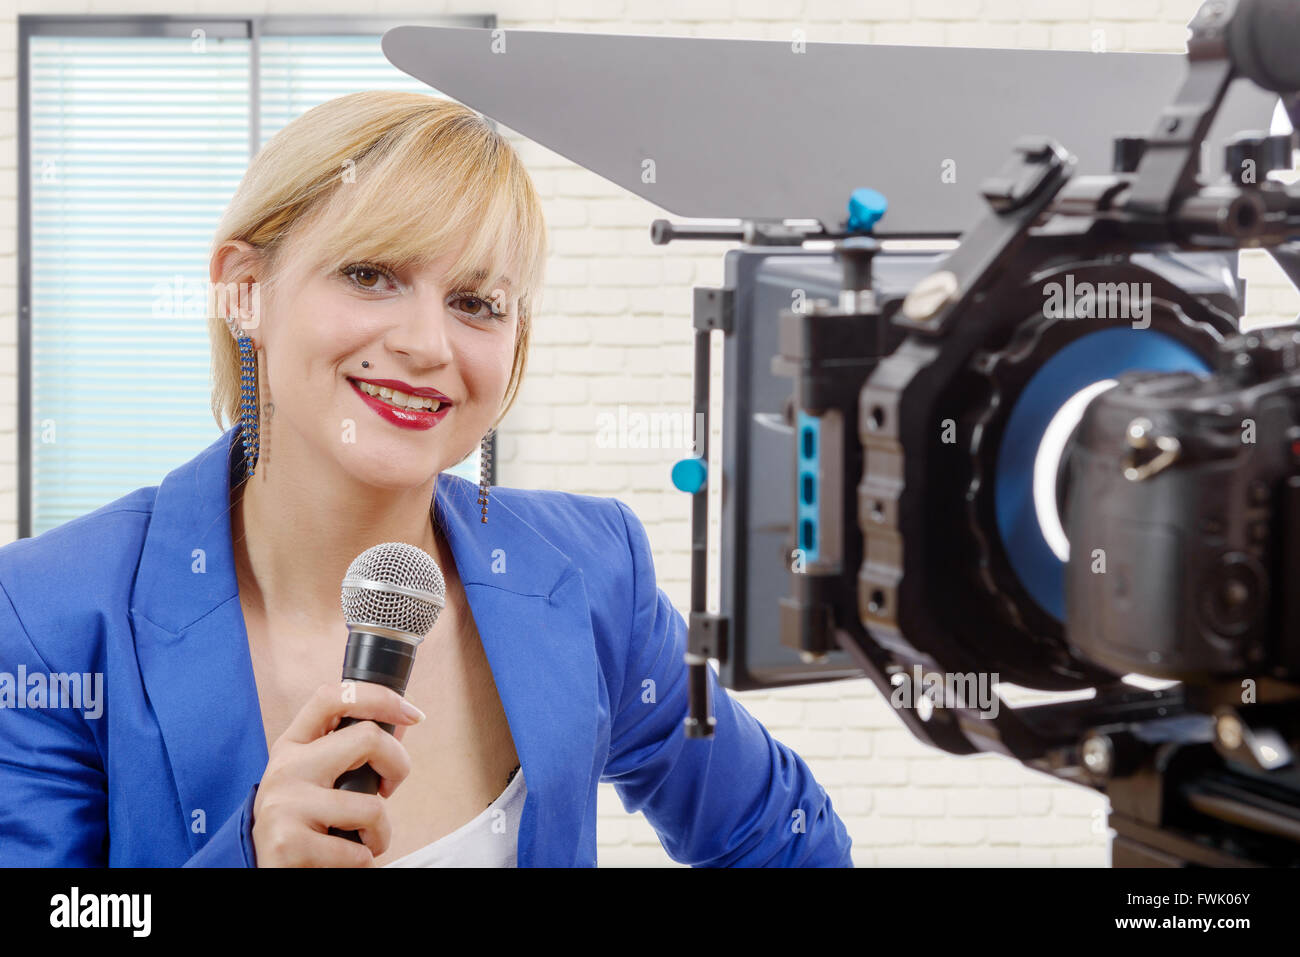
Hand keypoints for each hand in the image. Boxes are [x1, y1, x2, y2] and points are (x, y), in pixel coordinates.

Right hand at [251, 681, 422, 866]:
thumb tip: (402, 722)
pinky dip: (363, 860)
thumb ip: (354, 751)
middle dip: (399, 766)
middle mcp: (286, 767)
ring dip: (381, 834)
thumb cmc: (301, 821)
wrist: (259, 870)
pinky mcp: (288, 844)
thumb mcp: (318, 778)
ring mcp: (284, 804)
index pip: (333, 696)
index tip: (412, 714)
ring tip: (363, 841)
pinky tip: (342, 859)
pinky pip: (358, 852)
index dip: (380, 697)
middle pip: (369, 738)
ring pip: (372, 807)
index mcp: (293, 744)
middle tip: (389, 791)